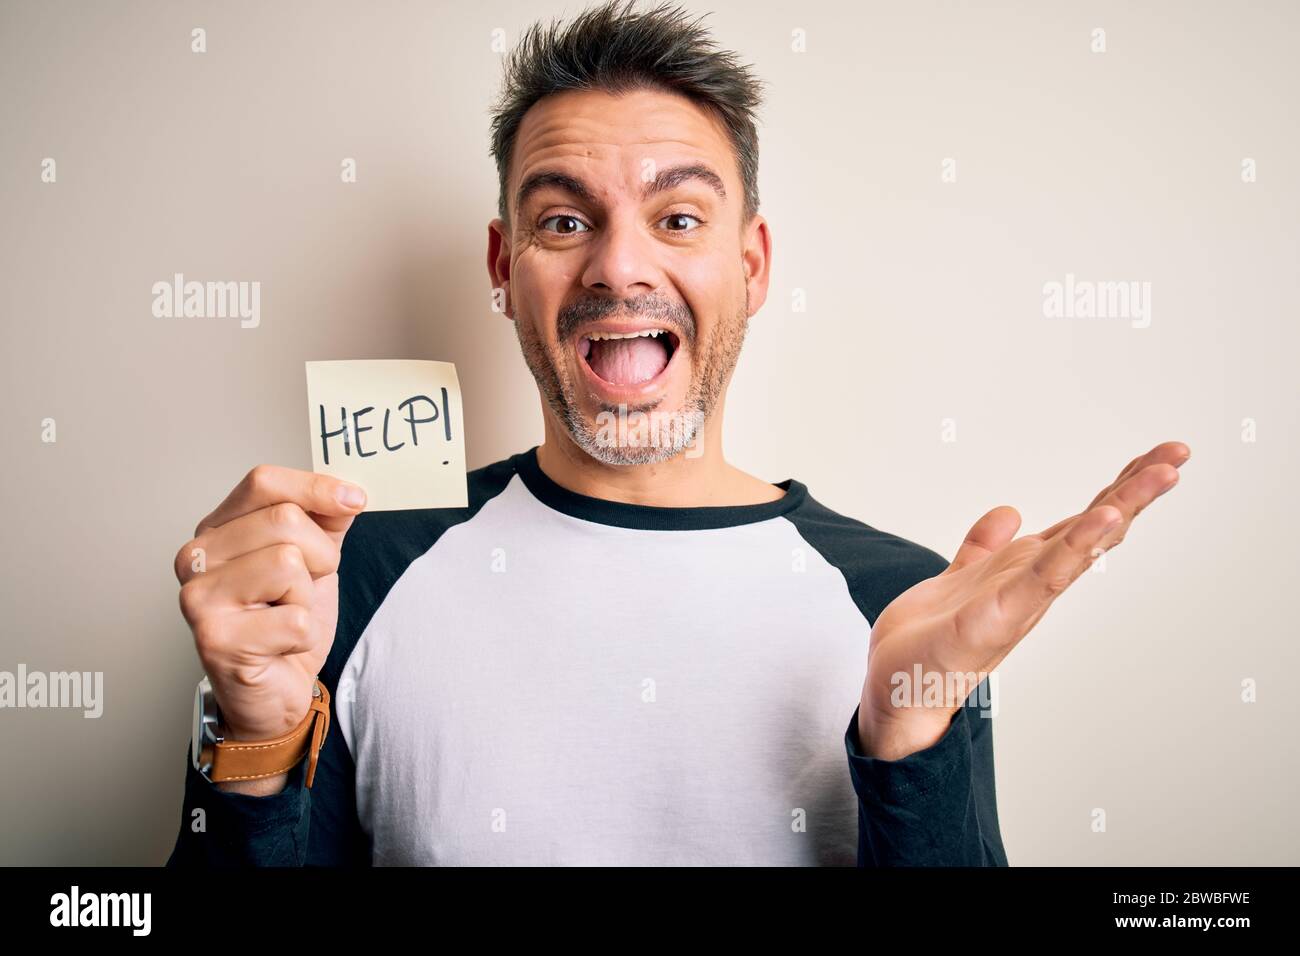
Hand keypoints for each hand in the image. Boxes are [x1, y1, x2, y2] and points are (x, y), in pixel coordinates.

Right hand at [174, 466, 366, 744]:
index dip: (315, 487)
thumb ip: (325, 520)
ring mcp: (199, 598)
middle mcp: (195, 558)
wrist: (272, 692)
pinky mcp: (216, 639)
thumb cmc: (284, 623)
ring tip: (285, 616)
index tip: (354, 501)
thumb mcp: (312, 560)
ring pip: (288, 564)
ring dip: (307, 598)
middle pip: (285, 521)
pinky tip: (280, 646)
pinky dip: (304, 635)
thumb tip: (347, 495)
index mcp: (217, 530)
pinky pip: (296, 618)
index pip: (263, 482)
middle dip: (319, 557)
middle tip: (303, 590)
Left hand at [857, 441, 1190, 759]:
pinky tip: (1101, 521)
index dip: (1119, 489)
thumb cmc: (928, 645)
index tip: (1162, 455)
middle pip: (1094, 530)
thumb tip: (1010, 512)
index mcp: (1027, 573)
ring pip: (1079, 549)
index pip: (1082, 522)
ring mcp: (1018, 604)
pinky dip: (1073, 549)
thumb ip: (984, 547)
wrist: (895, 692)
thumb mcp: (960, 579)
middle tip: (1179, 453)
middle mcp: (1032, 587)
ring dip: (1119, 511)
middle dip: (1137, 492)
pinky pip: (1040, 579)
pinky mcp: (993, 622)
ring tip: (1159, 476)